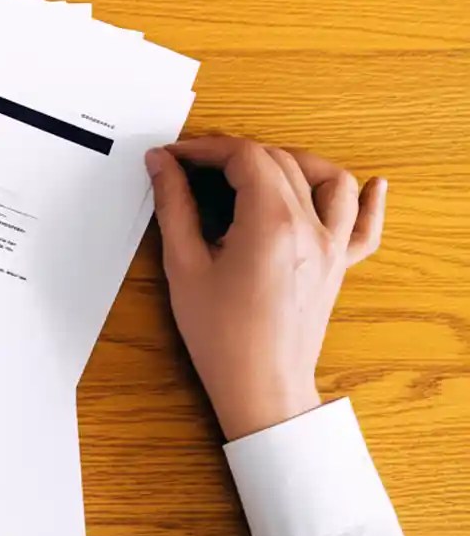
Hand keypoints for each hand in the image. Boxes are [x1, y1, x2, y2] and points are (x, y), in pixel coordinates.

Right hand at [146, 136, 386, 440]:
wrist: (260, 385)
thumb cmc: (223, 337)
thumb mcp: (185, 267)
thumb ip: (174, 208)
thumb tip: (163, 167)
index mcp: (271, 223)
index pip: (243, 157)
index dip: (205, 150)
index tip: (176, 158)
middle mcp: (311, 227)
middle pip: (280, 160)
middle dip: (235, 153)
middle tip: (196, 166)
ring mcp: (332, 245)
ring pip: (329, 178)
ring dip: (293, 161)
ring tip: (258, 167)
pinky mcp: (338, 265)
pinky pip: (365, 226)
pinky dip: (370, 200)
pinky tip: (372, 184)